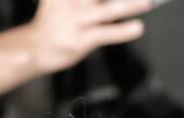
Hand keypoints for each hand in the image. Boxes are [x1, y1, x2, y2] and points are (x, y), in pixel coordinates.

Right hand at [26, 0, 152, 74]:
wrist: (36, 47)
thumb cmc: (54, 21)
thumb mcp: (62, 0)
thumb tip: (111, 1)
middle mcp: (73, 0)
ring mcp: (78, 20)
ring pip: (109, 10)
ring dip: (130, 5)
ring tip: (147, 3)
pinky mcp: (82, 39)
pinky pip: (107, 34)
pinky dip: (123, 31)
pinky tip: (137, 28)